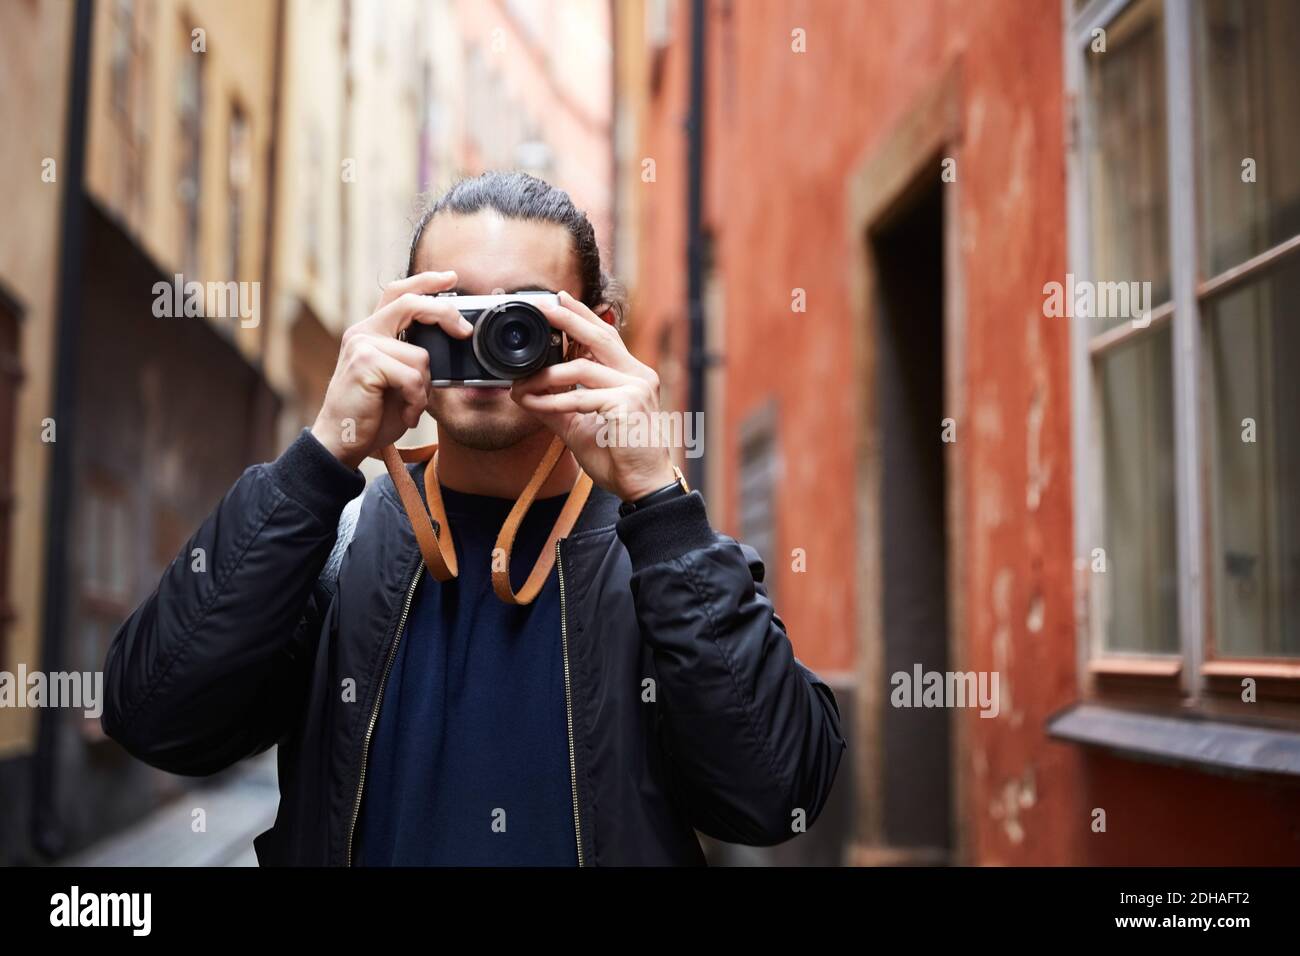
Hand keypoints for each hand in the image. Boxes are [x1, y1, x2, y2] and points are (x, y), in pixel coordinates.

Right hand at [310, 271, 471, 468]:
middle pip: (410, 304)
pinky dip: (416, 400)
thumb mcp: (399, 379)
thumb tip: (450, 344)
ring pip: (420, 355)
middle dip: (444, 313)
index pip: (398, 293)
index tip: (451, 278)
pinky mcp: (365, 363)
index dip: (425, 281)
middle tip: (464, 331)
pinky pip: (413, 377)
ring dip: (424, 388)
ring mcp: (362, 345)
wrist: (342, 440)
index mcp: (371, 331)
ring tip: (410, 405)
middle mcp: (363, 332)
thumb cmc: (373, 413)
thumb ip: (415, 358)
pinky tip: (405, 413)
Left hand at [510, 291, 677, 500]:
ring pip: (582, 367)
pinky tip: (535, 405)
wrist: (643, 485)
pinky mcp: (627, 404)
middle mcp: (638, 376)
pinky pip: (580, 396)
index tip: (560, 298)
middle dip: (568, 319)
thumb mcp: (581, 427)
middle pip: (599, 336)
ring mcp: (635, 388)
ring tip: (522, 385)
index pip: (606, 336)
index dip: (583, 315)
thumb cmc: (619, 457)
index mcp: (632, 375)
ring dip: (546, 376)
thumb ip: (558, 405)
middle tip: (542, 306)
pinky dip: (553, 400)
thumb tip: (526, 392)